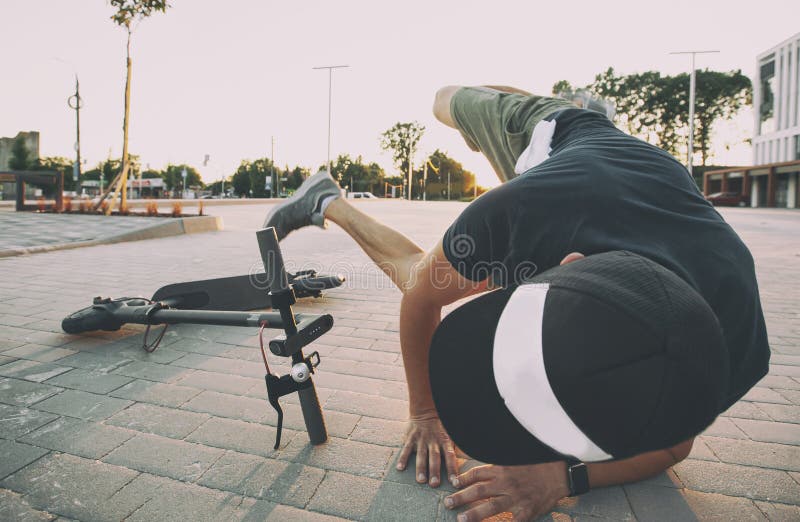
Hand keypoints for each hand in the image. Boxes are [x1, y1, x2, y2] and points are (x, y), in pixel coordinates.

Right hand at [396, 412, 458, 487]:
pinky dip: (403, 458)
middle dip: (435, 471)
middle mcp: (433, 441)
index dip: (452, 469)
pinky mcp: (411, 438)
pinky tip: (400, 468)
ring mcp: (421, 439)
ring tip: (421, 480)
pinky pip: (406, 449)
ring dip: (421, 468)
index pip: (450, 456)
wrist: (425, 410)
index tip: (454, 482)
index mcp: (445, 441)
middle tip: (434, 484)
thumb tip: (467, 457)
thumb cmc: (440, 426)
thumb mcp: (450, 433)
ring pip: (421, 455)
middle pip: (435, 458)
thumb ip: (456, 446)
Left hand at [444, 461, 569, 520]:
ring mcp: (516, 498)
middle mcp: (506, 483)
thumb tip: (480, 468)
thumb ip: (497, 465)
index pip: (477, 474)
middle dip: (461, 497)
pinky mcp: (527, 511)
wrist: (558, 473)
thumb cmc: (535, 466)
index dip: (463, 479)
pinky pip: (513, 521)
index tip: (453, 484)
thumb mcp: (514, 460)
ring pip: (490, 507)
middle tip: (448, 503)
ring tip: (461, 519)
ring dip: (474, 514)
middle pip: (479, 491)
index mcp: (502, 469)